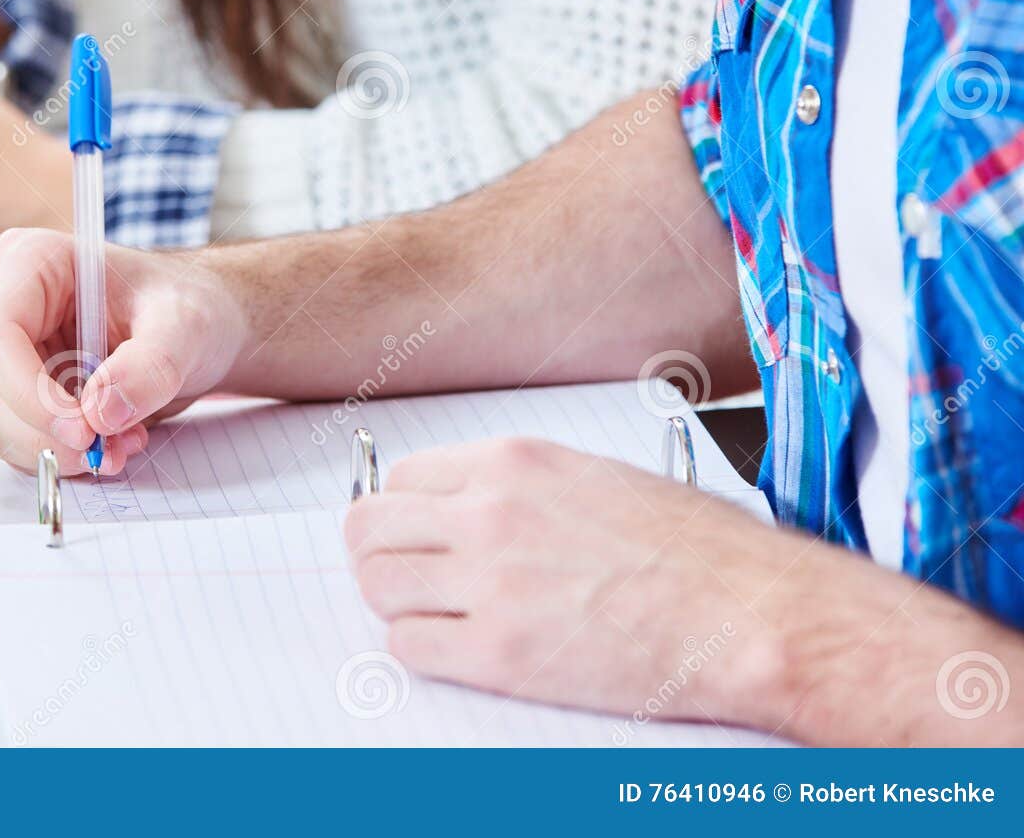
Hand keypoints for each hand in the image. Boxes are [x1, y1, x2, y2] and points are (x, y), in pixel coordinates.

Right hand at [0, 229, 249, 475]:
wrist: (190, 325)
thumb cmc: (183, 304)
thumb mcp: (185, 327)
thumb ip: (150, 367)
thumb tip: (100, 413)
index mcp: (29, 261)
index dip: (29, 394)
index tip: (84, 431)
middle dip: (44, 433)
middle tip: (104, 450)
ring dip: (54, 450)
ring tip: (121, 441)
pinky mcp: (7, 388)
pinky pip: (10, 439)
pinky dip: (57, 454)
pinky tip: (108, 442)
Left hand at [344, 438, 792, 732]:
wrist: (750, 614)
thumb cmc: (698, 551)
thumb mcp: (595, 478)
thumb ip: (518, 486)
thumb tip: (466, 505)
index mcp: (514, 464)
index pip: (401, 477)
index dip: (403, 510)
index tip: (413, 531)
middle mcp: (490, 514)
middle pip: (368, 528)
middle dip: (380, 552)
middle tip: (404, 574)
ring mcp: (490, 584)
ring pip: (378, 587)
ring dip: (396, 602)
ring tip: (432, 613)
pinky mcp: (500, 655)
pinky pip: (408, 647)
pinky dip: (420, 650)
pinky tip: (456, 648)